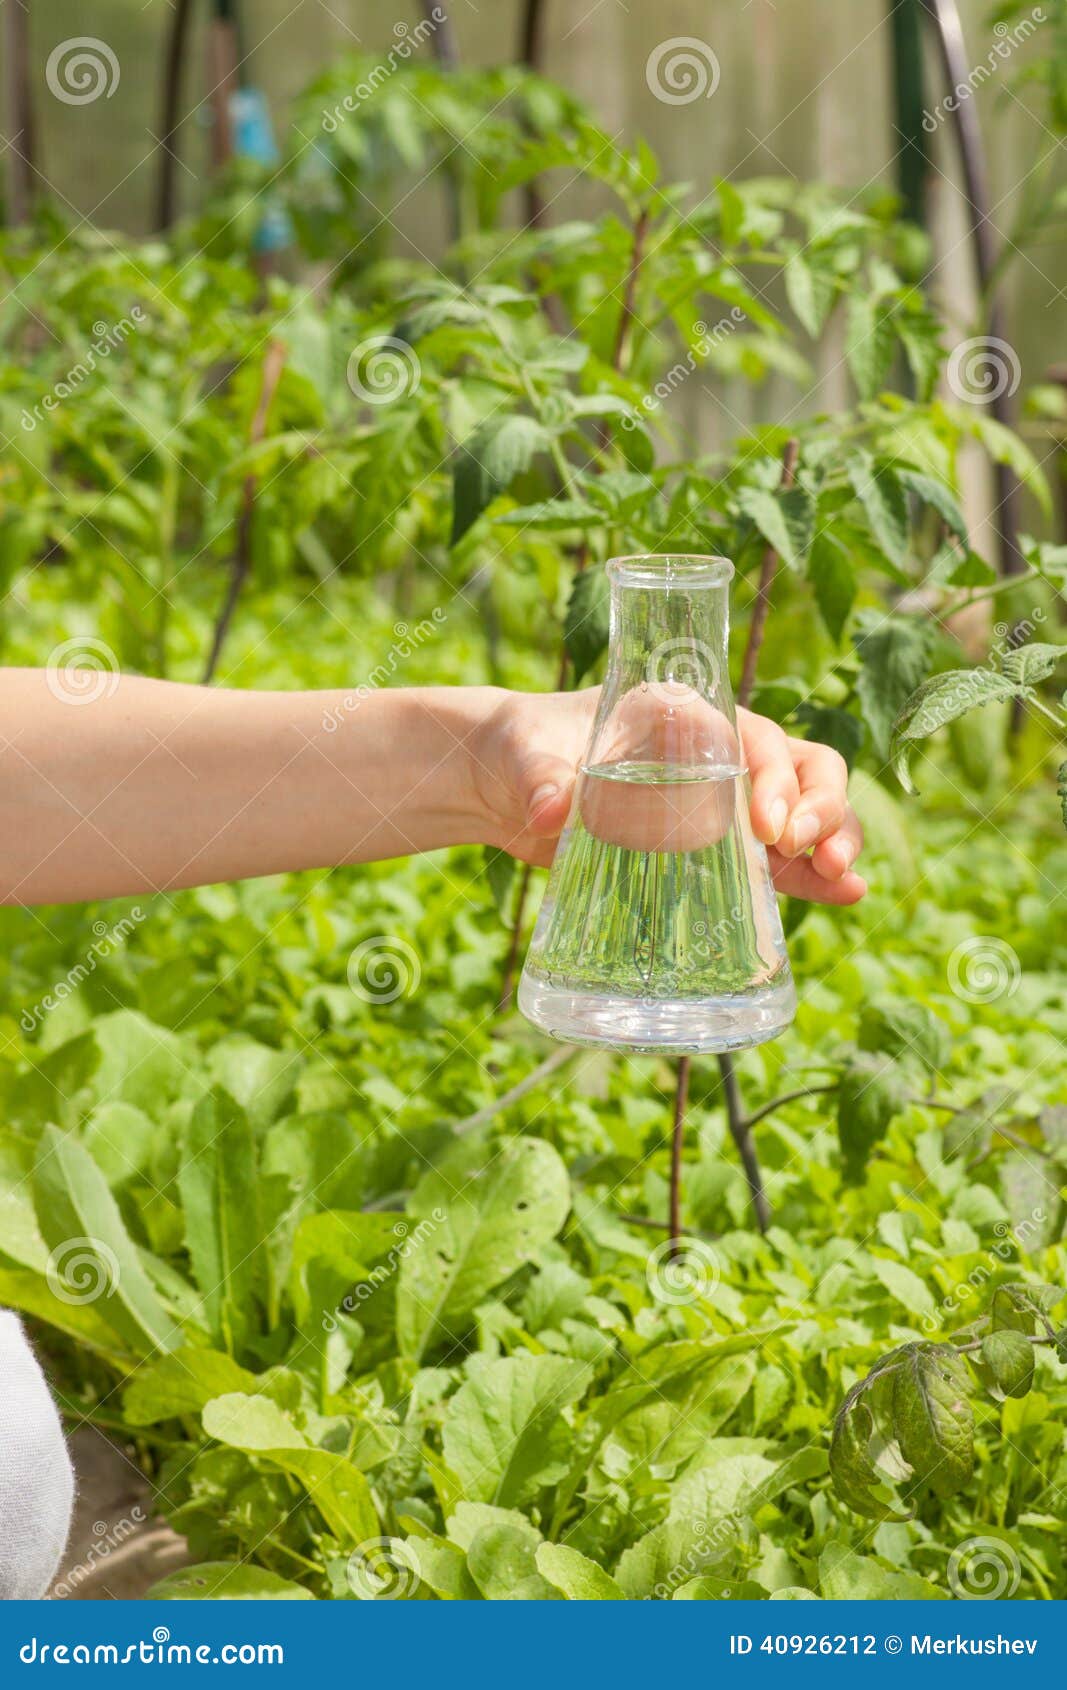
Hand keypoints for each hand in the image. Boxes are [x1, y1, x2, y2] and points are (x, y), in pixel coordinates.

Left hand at [467, 688, 865, 904]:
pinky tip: (845, 893)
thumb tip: (550, 809)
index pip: (754, 735)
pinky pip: (776, 861)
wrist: (502, 786)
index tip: (763, 823)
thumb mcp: (527, 754)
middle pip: (799, 767)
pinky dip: (811, 876)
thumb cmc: (521, 749)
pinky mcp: (714, 850)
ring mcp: (723, 802)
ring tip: (844, 879)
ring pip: (803, 812)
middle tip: (803, 849)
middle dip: (819, 807)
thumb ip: (542, 777)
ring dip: (833, 839)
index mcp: (685, 714)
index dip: (773, 776)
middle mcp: (718, 752)